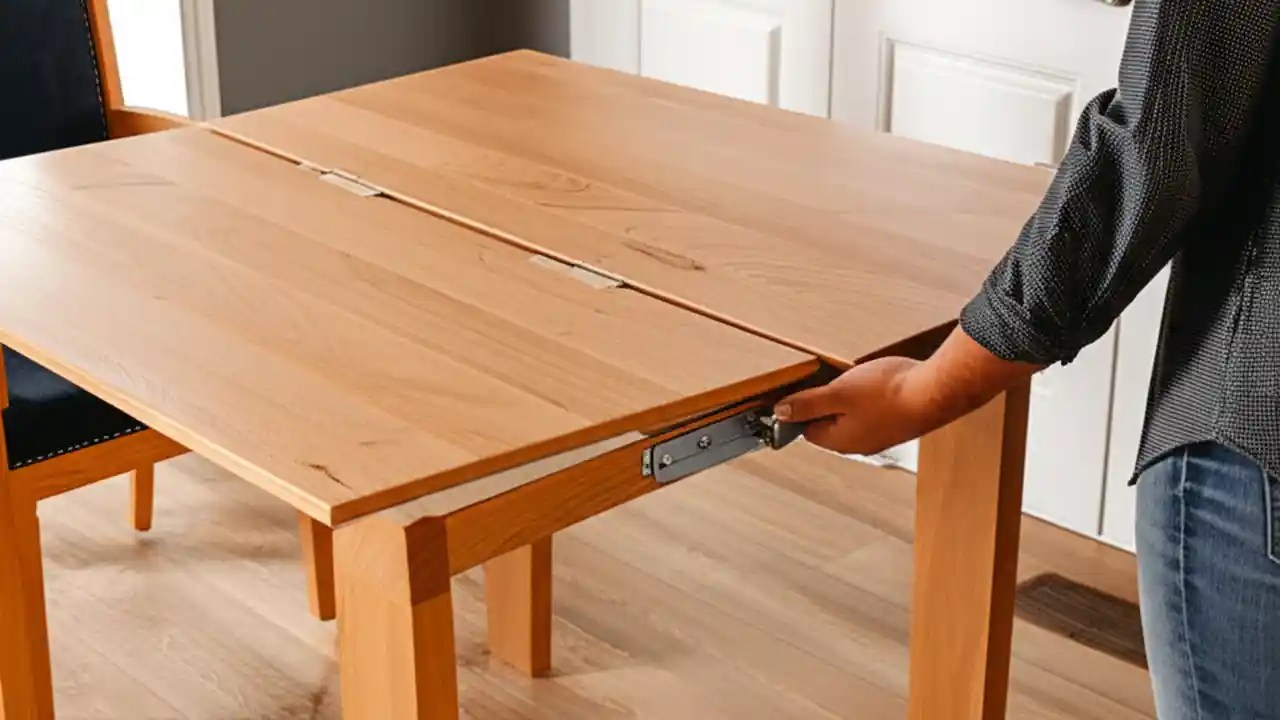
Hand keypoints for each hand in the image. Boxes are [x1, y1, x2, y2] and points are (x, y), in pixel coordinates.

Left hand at [772, 327, 1041, 455]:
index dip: (803, 408)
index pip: (808, 429)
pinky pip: (875, 413)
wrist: (937, 392)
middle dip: (828, 402)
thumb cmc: (889, 393)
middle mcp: (861, 444)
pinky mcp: (899, 424)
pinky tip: (879, 384)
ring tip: (858, 379)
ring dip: (851, 399)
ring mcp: (882, 436)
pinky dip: (872, 399)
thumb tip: (781, 413)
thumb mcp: (838, 393)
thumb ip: (807, 404)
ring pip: (854, 417)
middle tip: (835, 380)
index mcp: (841, 441)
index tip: (804, 389)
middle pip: (831, 424)